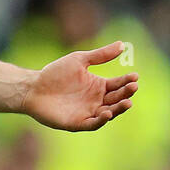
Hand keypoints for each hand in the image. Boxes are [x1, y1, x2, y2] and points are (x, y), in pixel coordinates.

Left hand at [21, 40, 138, 130]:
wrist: (34, 87)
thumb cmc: (55, 73)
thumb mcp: (79, 60)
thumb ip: (100, 55)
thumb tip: (122, 45)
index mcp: (99, 86)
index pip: (118, 84)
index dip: (127, 81)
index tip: (135, 76)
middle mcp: (96, 100)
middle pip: (116, 99)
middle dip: (126, 94)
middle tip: (133, 87)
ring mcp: (88, 112)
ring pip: (109, 112)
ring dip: (118, 109)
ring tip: (127, 102)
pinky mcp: (77, 123)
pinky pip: (93, 123)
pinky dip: (101, 120)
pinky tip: (107, 113)